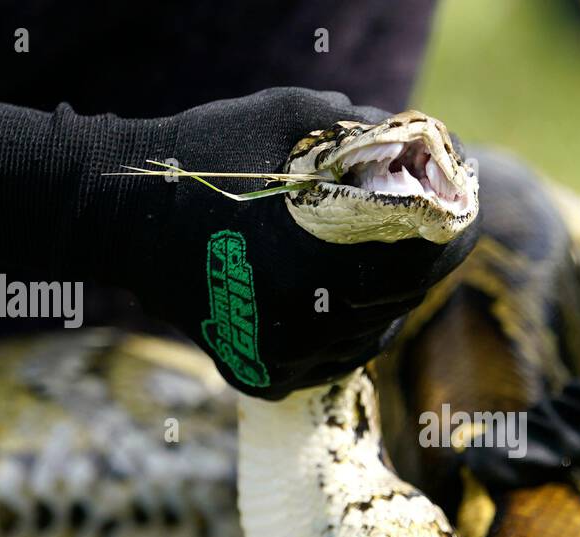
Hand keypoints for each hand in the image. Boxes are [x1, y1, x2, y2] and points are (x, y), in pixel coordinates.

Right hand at [0, 87, 477, 396]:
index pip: (426, 258)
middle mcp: (306, 319)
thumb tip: (421, 145)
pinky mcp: (260, 375)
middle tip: (423, 231)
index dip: (455, 230)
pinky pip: (330, 361)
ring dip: (384, 300)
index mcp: (321, 257)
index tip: (462, 211)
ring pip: (372, 334)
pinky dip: (343, 332)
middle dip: (419, 262)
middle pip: (403, 298)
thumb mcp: (290, 118)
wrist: (117, 215)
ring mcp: (283, 356)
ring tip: (373, 262)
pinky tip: (334, 298)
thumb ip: (362, 132)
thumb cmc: (205, 156)